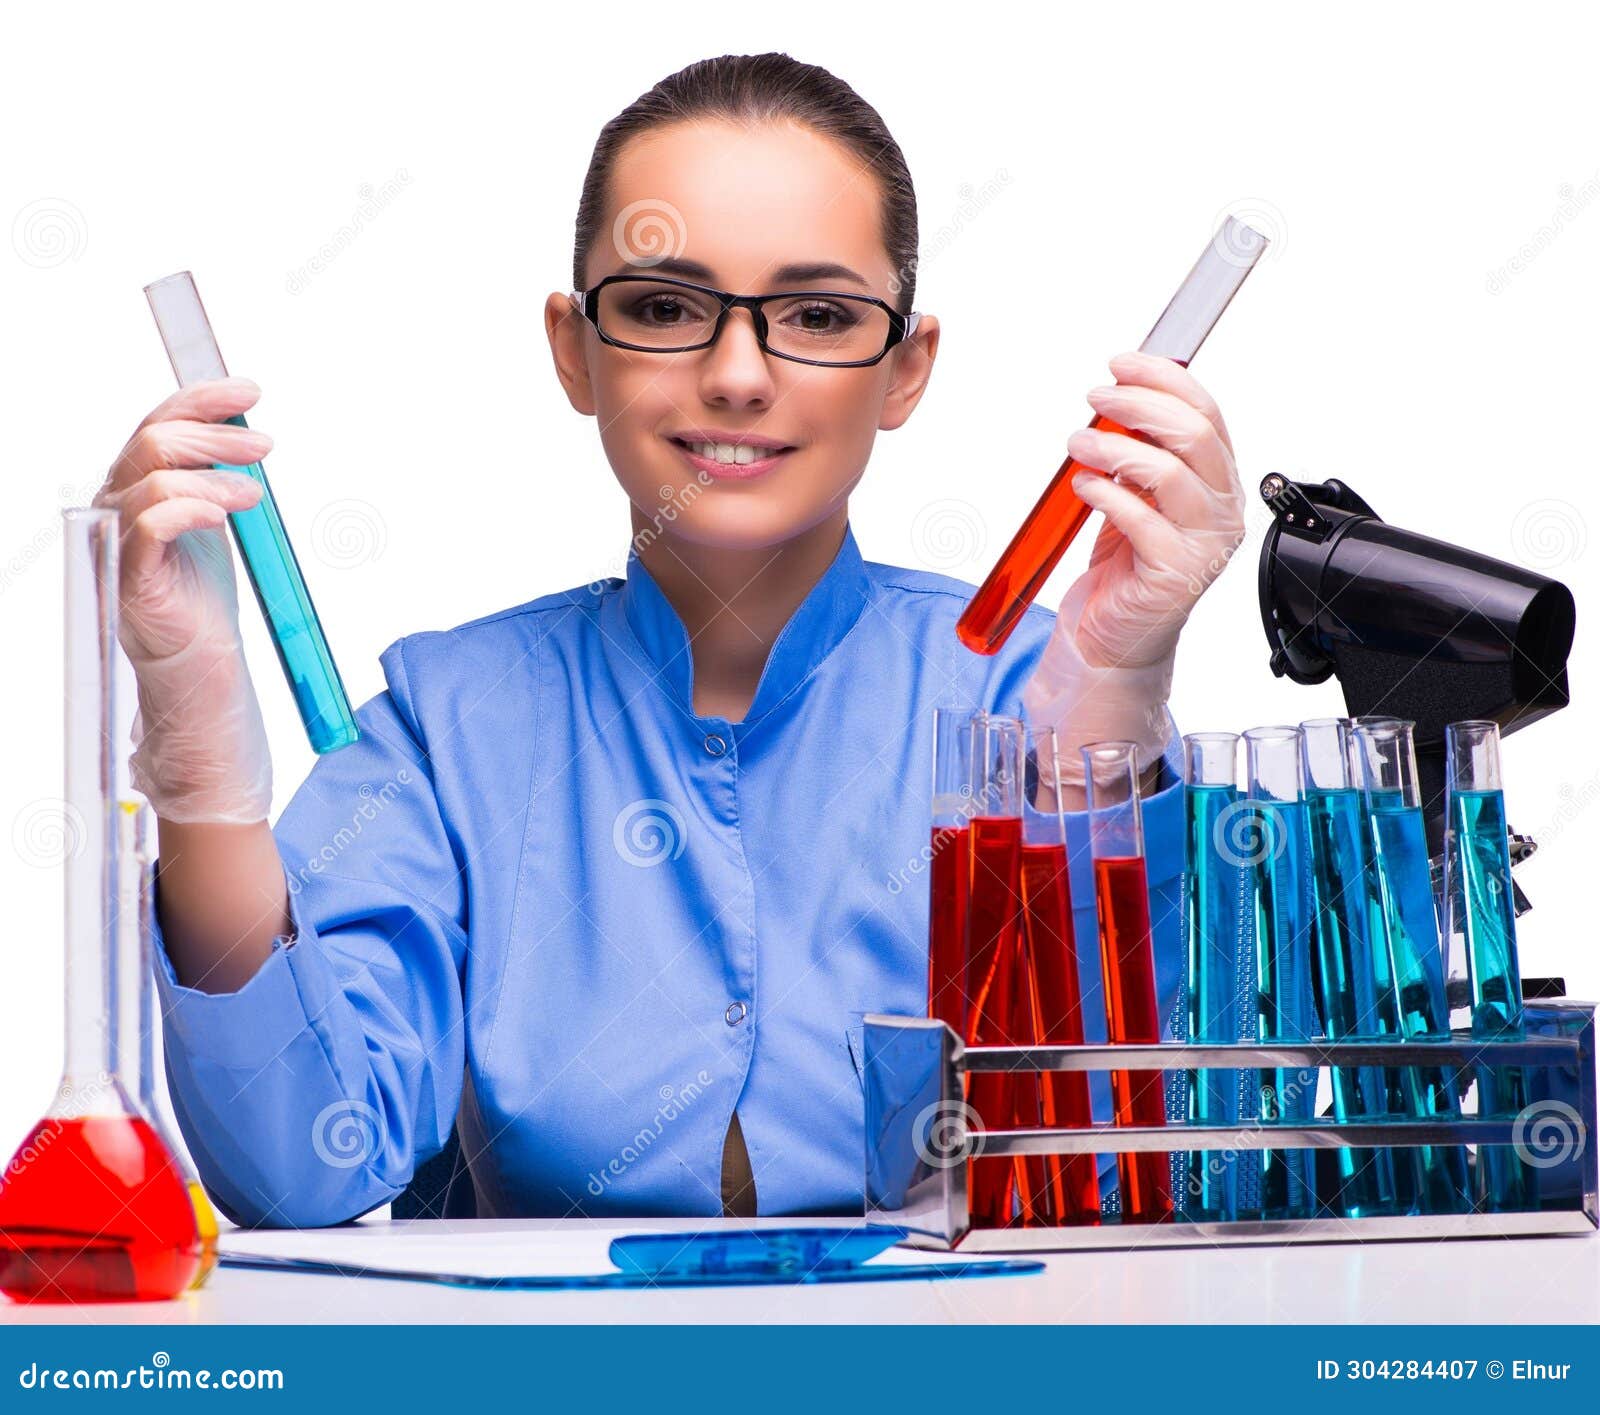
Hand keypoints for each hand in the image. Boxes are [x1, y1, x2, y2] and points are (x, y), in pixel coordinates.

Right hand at [92, 377, 275, 823]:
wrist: (202, 671)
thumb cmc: (207, 602)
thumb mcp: (218, 524)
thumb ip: (219, 479)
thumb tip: (247, 435)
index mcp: (141, 488)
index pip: (159, 423)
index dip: (201, 400)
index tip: (250, 392)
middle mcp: (121, 507)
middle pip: (152, 440)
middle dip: (213, 433)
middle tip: (264, 446)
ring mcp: (121, 543)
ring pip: (150, 476)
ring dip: (211, 472)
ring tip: (256, 494)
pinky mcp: (132, 578)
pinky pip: (148, 525)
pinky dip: (188, 507)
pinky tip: (226, 513)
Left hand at [1063, 350, 1245, 669]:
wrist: (1109, 636)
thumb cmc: (1123, 564)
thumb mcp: (1134, 494)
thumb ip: (1138, 451)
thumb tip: (1117, 397)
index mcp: (1218, 482)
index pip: (1207, 413)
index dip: (1165, 379)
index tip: (1121, 364)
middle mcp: (1222, 511)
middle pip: (1195, 434)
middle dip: (1140, 405)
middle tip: (1096, 397)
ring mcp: (1203, 545)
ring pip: (1170, 472)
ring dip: (1115, 447)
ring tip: (1078, 444)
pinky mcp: (1174, 575)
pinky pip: (1140, 519)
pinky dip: (1105, 493)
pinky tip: (1082, 487)